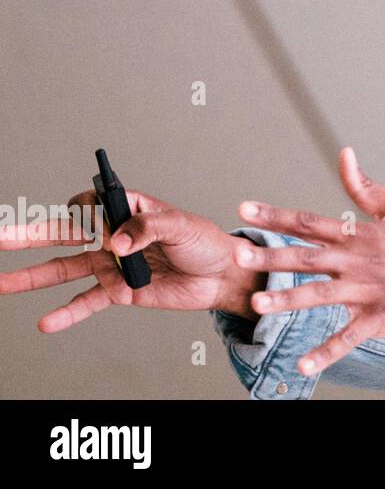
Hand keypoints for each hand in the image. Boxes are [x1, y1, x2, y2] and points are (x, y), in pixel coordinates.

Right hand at [0, 189, 264, 330]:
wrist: (222, 276)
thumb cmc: (206, 242)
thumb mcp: (182, 226)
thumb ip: (147, 228)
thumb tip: (115, 241)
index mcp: (130, 210)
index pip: (92, 204)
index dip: (87, 213)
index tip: (99, 228)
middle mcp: (114, 235)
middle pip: (65, 234)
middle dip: (31, 235)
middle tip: (0, 236)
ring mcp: (113, 264)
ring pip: (65, 268)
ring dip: (33, 275)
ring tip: (2, 283)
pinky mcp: (119, 290)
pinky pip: (87, 301)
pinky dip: (66, 313)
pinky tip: (45, 322)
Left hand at [233, 146, 384, 376]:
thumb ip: (365, 187)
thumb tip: (344, 155)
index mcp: (360, 234)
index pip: (310, 222)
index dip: (275, 216)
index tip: (243, 210)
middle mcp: (359, 261)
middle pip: (307, 256)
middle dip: (270, 255)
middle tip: (236, 254)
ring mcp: (369, 291)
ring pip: (321, 295)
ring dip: (289, 298)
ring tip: (257, 302)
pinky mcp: (382, 319)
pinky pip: (349, 338)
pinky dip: (327, 352)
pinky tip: (303, 365)